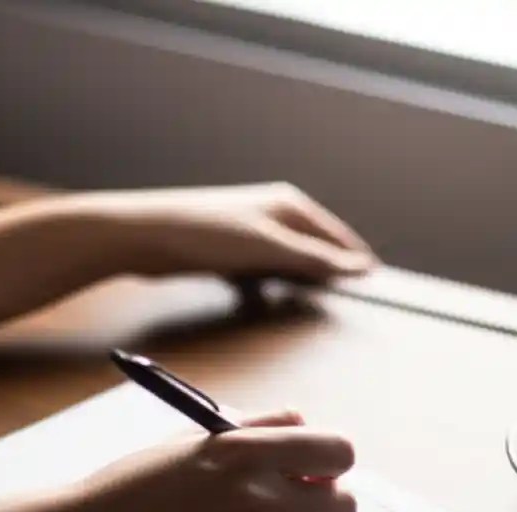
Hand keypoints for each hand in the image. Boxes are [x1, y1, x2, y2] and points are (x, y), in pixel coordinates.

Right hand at [26, 410, 357, 511]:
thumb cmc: (134, 487)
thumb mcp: (194, 440)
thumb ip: (258, 428)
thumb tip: (306, 423)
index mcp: (247, 451)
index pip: (338, 451)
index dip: (332, 460)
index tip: (319, 467)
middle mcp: (258, 499)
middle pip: (344, 506)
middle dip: (326, 504)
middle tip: (298, 503)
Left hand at [66, 183, 377, 280]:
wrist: (144, 237)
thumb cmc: (204, 233)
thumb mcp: (270, 248)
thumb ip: (316, 259)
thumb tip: (360, 267)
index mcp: (288, 205)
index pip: (336, 235)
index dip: (354, 260)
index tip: (372, 284)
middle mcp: (272, 214)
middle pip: (312, 250)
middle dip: (321, 275)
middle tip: (334, 300)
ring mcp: (249, 233)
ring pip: (285, 265)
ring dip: (289, 283)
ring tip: (293, 301)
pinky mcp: (228, 252)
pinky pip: (259, 275)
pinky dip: (262, 289)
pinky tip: (256, 298)